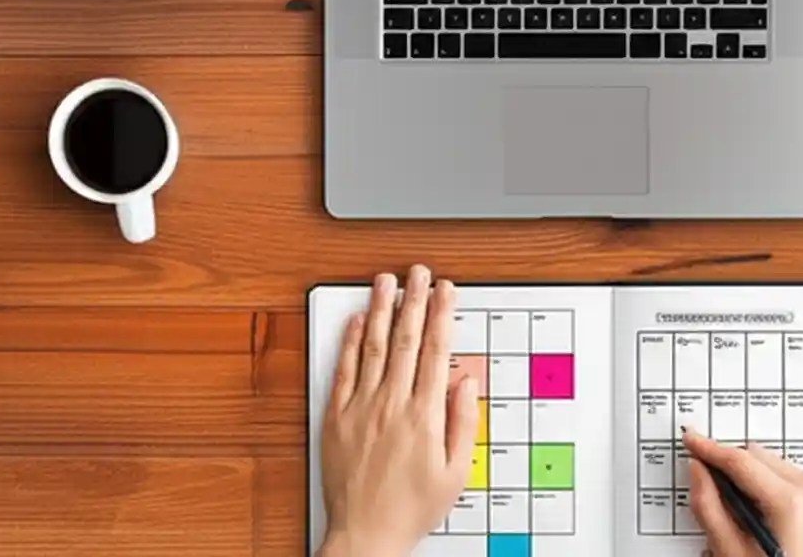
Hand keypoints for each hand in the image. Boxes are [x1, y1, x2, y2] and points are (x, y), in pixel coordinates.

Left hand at [318, 265, 476, 556]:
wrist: (366, 534)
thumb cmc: (411, 508)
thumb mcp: (456, 471)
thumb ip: (463, 422)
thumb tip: (465, 381)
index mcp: (425, 415)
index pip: (437, 351)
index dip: (442, 314)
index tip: (446, 290)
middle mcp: (392, 404)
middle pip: (405, 339)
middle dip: (414, 300)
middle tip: (419, 272)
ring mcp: (361, 408)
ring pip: (371, 346)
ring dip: (380, 309)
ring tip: (385, 281)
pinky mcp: (337, 418)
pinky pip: (343, 371)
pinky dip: (348, 342)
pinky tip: (354, 321)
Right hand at [684, 430, 802, 556]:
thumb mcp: (734, 553)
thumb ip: (710, 508)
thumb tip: (698, 473)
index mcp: (790, 500)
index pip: (739, 460)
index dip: (708, 448)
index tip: (690, 440)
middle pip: (753, 455)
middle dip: (727, 467)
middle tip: (709, 490)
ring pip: (767, 461)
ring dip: (746, 477)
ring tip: (738, 513)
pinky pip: (782, 473)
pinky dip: (763, 484)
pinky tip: (756, 512)